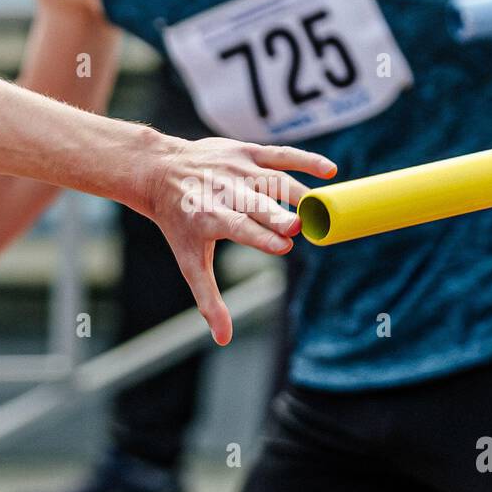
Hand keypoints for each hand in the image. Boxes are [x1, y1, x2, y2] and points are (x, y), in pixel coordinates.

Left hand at [139, 136, 335, 344]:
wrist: (161, 171)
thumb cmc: (181, 223)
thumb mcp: (190, 262)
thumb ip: (209, 300)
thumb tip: (223, 339)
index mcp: (209, 217)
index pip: (238, 227)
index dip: (261, 237)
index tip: (284, 247)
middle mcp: (225, 190)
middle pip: (256, 203)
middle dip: (276, 214)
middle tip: (298, 226)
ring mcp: (237, 168)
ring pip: (272, 180)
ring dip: (297, 192)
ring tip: (320, 206)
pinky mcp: (247, 151)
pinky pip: (280, 155)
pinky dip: (305, 160)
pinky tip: (330, 171)